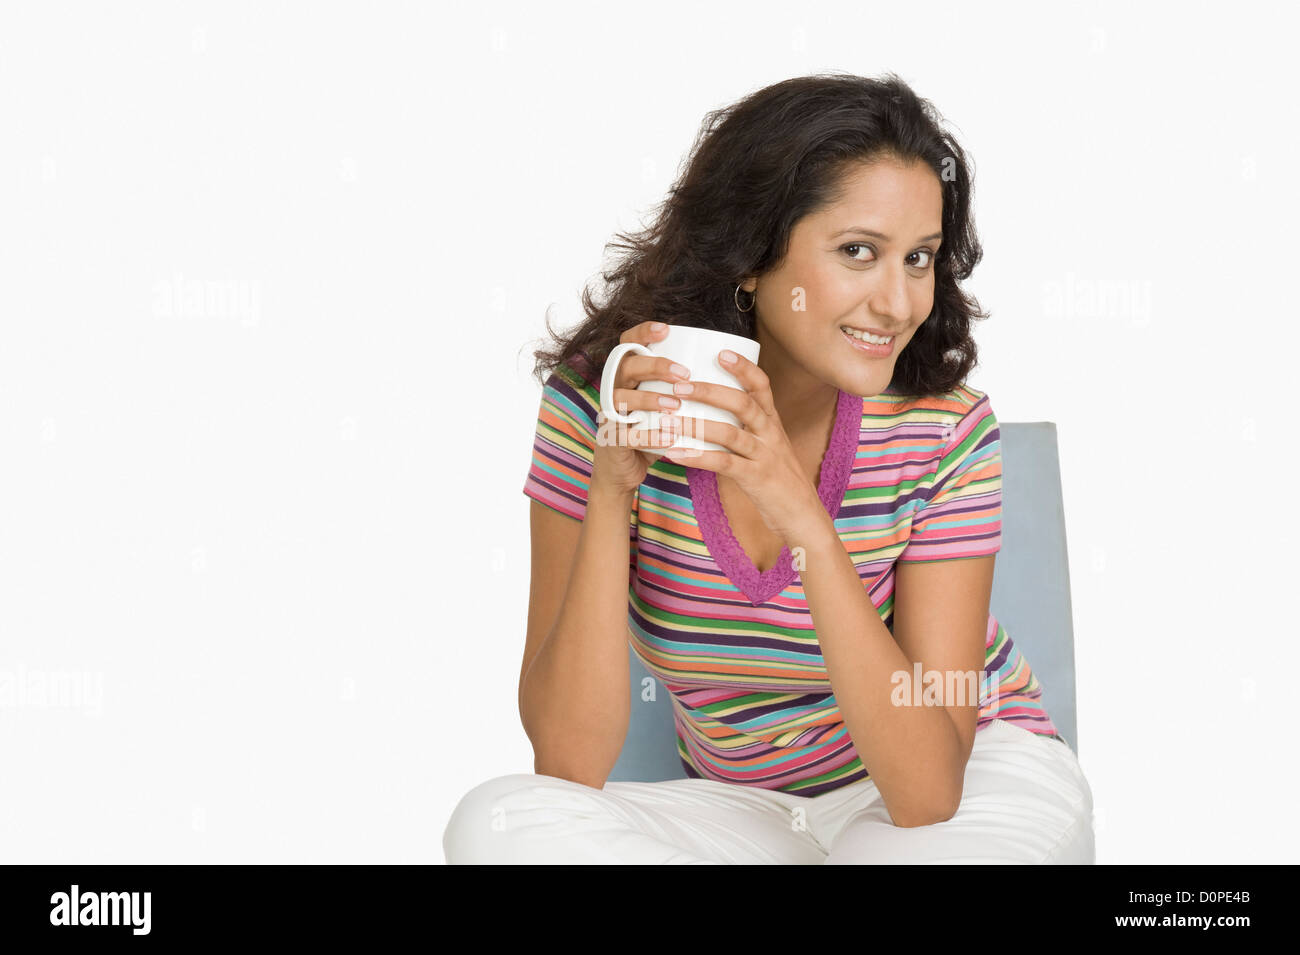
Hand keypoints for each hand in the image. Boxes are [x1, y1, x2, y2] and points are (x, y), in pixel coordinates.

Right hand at [589, 321, 690, 495]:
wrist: (625, 470)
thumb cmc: (651, 431)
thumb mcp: (664, 405)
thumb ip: (681, 387)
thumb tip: (728, 368)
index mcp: (627, 375)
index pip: (627, 344)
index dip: (642, 332)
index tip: (666, 329)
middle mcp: (614, 389)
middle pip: (626, 366)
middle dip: (655, 366)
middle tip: (684, 374)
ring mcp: (609, 414)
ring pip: (621, 398)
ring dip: (650, 400)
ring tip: (676, 405)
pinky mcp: (610, 440)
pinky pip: (625, 435)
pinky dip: (648, 437)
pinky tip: (669, 438)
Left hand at [661, 349, 826, 545]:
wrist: (803, 516)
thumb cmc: (777, 481)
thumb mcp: (766, 448)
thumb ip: (744, 430)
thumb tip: (708, 414)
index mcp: (772, 422)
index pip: (762, 385)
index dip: (743, 367)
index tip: (720, 352)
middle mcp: (771, 434)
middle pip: (742, 403)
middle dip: (709, 390)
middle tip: (679, 385)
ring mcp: (765, 456)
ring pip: (730, 432)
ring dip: (696, 424)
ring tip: (667, 419)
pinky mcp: (757, 479)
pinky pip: (725, 464)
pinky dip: (698, 457)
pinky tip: (674, 454)